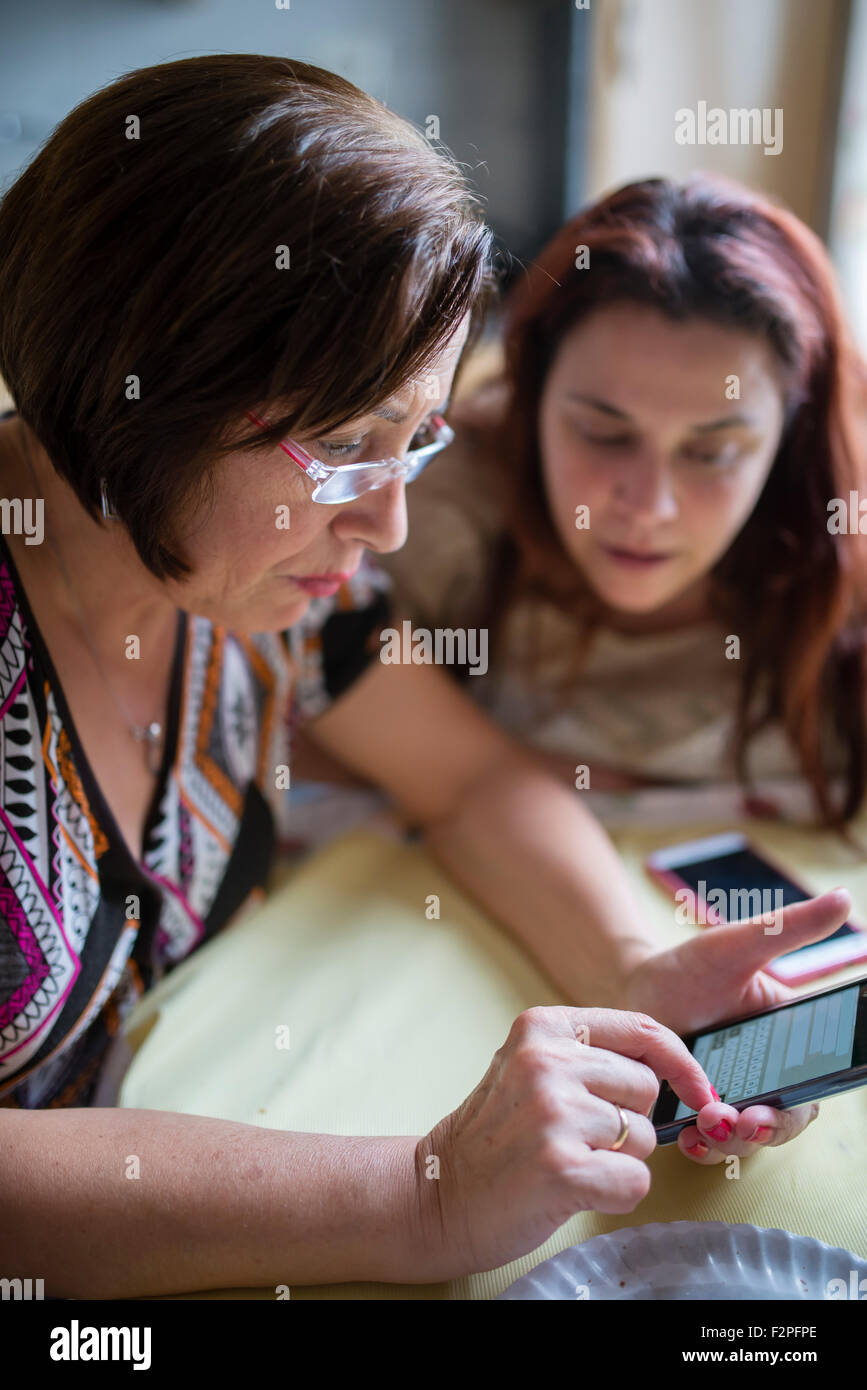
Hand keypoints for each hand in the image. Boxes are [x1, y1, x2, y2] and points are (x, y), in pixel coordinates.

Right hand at [413, 1005, 712, 1279]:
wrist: (438, 1194)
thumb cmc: (496, 1137)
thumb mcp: (531, 1068)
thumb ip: (590, 1056)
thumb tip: (676, 1071)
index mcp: (543, 1027)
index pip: (642, 1029)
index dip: (682, 1063)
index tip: (701, 1090)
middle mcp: (546, 1061)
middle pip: (646, 1088)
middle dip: (628, 1121)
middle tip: (578, 1139)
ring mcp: (552, 1112)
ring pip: (643, 1138)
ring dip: (617, 1161)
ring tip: (566, 1162)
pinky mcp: (560, 1166)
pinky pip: (635, 1181)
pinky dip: (614, 1195)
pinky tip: (572, 1190)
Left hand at [621, 888, 850, 1162]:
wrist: (635, 983)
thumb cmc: (693, 963)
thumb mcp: (740, 942)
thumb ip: (790, 927)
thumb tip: (842, 896)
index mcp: (784, 1045)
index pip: (810, 1086)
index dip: (801, 1105)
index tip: (785, 1102)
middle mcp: (761, 1078)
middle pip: (780, 1123)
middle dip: (766, 1130)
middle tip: (742, 1120)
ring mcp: (725, 1099)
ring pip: (743, 1140)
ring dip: (732, 1142)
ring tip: (709, 1126)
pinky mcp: (690, 1112)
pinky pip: (705, 1144)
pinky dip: (701, 1149)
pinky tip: (688, 1141)